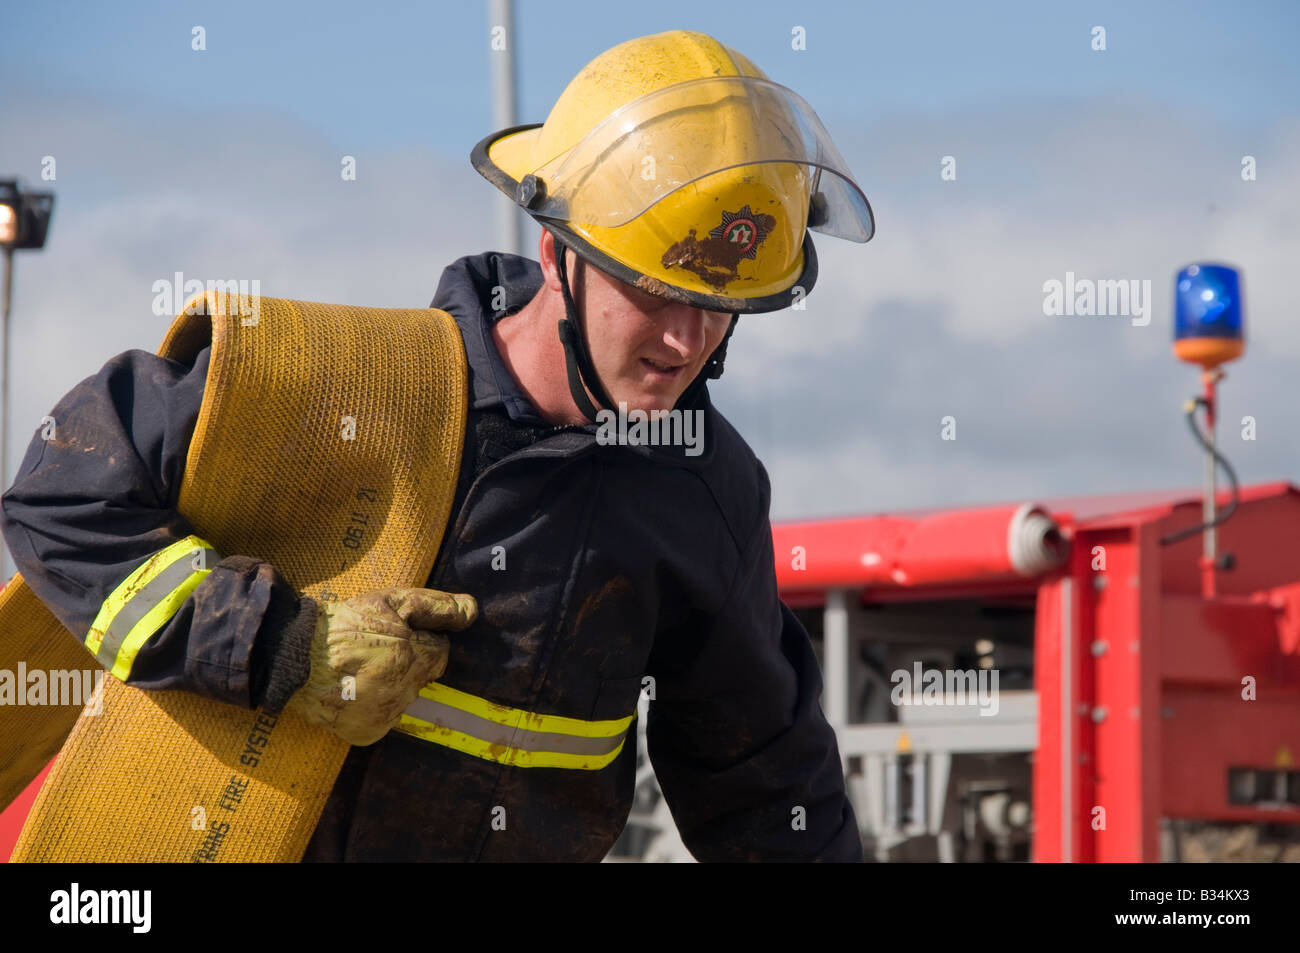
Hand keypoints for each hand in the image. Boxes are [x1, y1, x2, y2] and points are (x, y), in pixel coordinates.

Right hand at [285, 587, 476, 745]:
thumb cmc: (345, 624)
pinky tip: (356, 690)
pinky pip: (386, 717)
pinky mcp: (368, 733)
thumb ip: (436, 606)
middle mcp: (401, 693)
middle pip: (425, 677)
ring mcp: (385, 716)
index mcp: (409, 658)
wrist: (293, 657)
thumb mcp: (390, 600)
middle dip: (410, 664)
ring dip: (394, 685)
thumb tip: (473, 611)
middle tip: (377, 651)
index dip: (421, 642)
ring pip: (406, 697)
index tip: (398, 635)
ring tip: (362, 670)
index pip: (441, 654)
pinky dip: (377, 705)